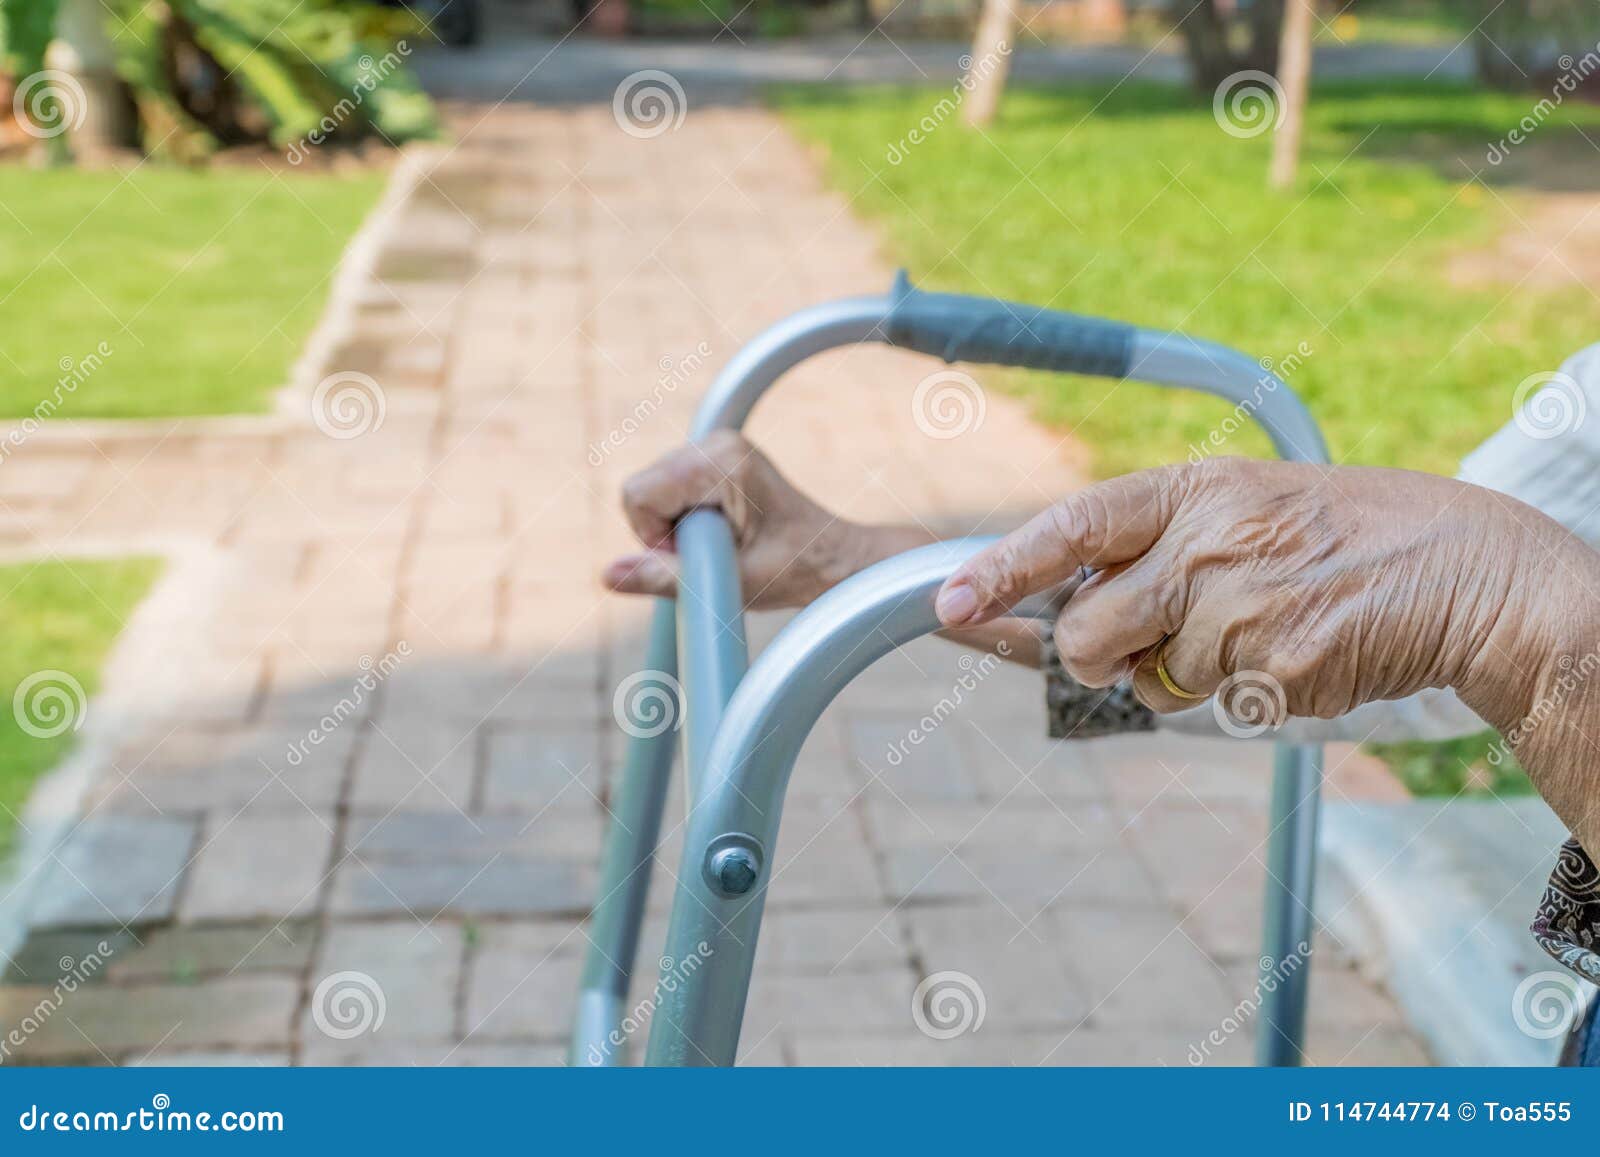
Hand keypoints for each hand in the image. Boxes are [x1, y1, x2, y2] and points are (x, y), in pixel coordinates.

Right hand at [603, 431, 925, 609]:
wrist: (833, 559)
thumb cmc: (796, 571)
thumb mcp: (730, 582)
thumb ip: (667, 578)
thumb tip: (606, 575)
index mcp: (724, 461)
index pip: (639, 494)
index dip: (654, 537)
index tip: (697, 556)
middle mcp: (717, 443)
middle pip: (641, 491)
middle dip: (663, 532)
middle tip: (712, 553)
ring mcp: (715, 447)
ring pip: (649, 493)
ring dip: (673, 529)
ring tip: (721, 545)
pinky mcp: (713, 459)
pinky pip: (665, 492)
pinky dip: (681, 521)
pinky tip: (719, 534)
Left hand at [933, 457, 1593, 741]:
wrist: (1466, 574)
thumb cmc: (1349, 536)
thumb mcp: (1248, 505)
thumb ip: (1160, 542)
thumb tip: (1073, 595)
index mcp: (1193, 491)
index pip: (1071, 526)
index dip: (1003, 568)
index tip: (950, 600)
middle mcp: (1205, 543)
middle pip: (1087, 629)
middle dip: (1094, 656)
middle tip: (1138, 649)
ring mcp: (1238, 610)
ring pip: (1148, 681)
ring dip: (1182, 677)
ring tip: (1256, 631)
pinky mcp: (1272, 672)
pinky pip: (1214, 706)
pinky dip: (1242, 696)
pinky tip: (1296, 652)